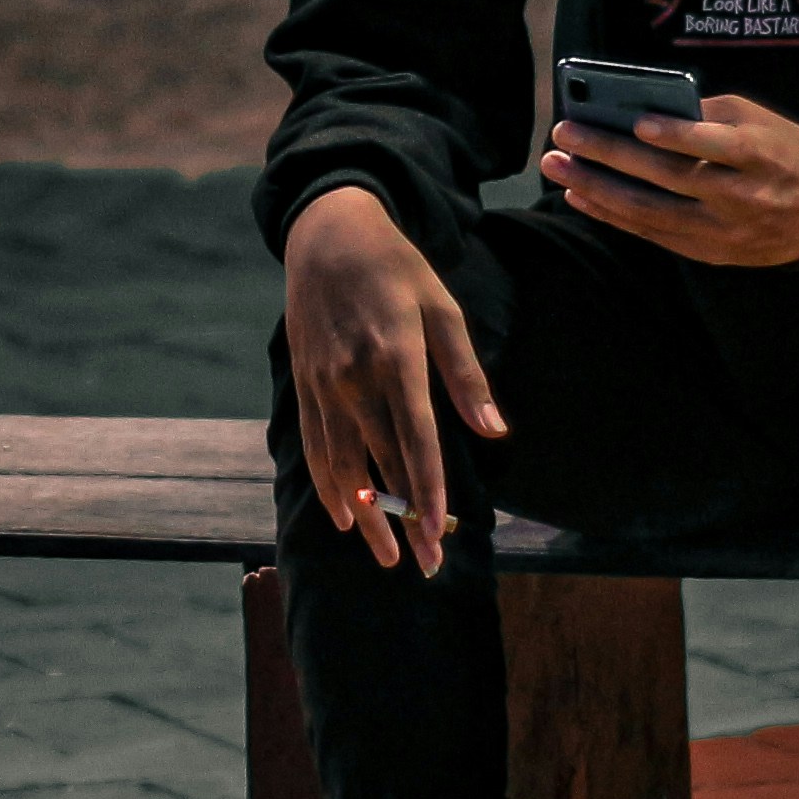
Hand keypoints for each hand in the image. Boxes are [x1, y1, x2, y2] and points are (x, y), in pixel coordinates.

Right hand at [283, 186, 505, 573]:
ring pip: (343, 467)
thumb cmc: (398, 270)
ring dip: (366, 517)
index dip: (428, 490)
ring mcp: (323, 386)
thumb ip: (466, 375)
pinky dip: (330, 488)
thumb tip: (494, 431)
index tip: (440, 531)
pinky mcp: (304, 386)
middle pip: (382, 464)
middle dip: (404, 519)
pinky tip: (344, 519)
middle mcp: (354, 378)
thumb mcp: (443, 308)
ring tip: (387, 557)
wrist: (328, 235)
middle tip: (427, 563)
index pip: (416, 439)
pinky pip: (316, 449)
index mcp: (397, 357)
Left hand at [544, 92, 798, 268]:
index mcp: (760, 154)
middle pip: (669, 177)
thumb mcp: (761, 120)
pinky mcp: (710, 254)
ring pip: (651, 211)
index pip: (715, 145)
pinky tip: (581, 196)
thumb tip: (641, 110)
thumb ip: (708, 114)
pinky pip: (652, 234)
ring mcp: (723, 231)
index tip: (636, 122)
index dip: (677, 135)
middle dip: (610, 155)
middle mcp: (740, 196)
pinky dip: (613, 215)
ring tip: (558, 167)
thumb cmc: (785, 151)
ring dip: (597, 189)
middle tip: (564, 133)